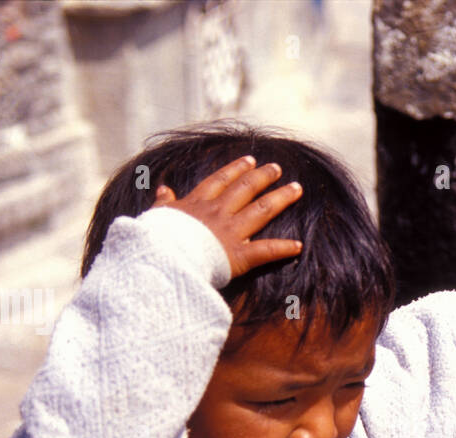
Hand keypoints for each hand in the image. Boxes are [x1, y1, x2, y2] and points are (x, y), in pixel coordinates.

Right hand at [151, 156, 302, 278]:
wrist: (163, 259)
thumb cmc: (157, 240)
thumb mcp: (157, 217)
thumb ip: (164, 203)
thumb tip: (163, 190)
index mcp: (198, 203)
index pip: (220, 180)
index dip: (236, 169)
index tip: (250, 160)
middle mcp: (218, 213)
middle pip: (246, 189)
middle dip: (263, 177)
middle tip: (277, 168)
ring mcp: (231, 232)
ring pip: (262, 210)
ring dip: (281, 198)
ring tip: (296, 188)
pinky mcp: (240, 256)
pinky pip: (267, 250)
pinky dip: (284, 249)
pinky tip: (299, 246)